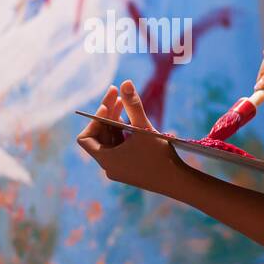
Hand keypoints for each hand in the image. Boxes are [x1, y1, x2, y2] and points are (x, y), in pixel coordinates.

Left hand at [76, 80, 187, 195]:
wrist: (177, 182)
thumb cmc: (159, 156)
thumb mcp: (144, 128)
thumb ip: (133, 105)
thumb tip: (125, 82)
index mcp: (106, 159)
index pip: (86, 138)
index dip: (94, 120)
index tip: (108, 105)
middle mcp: (109, 166)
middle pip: (99, 137)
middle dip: (107, 116)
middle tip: (119, 95)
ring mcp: (119, 169)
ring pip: (110, 142)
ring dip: (116, 124)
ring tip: (126, 106)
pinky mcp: (129, 170)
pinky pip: (119, 149)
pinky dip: (123, 135)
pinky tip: (135, 125)